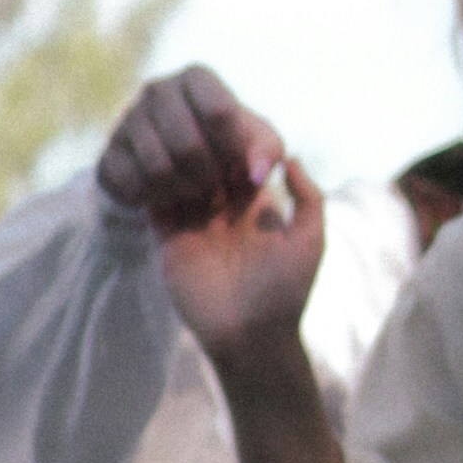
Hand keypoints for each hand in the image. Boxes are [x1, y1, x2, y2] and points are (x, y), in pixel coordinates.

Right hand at [102, 69, 323, 364]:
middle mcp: (222, 207)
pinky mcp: (167, 236)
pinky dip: (152, 182)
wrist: (249, 336)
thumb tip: (291, 156)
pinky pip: (154, 200)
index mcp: (256, 203)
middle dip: (200, 143)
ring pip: (178, 174)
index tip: (227, 126)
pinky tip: (159, 171)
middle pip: (205, 159)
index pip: (238, 156)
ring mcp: (193, 220)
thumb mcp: (309, 241)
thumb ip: (309, 198)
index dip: (232, 138)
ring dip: (176, 160)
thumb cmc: (284, 291)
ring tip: (179, 152)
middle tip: (196, 132)